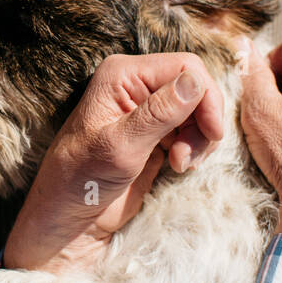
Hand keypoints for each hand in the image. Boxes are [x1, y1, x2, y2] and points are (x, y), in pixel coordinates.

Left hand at [3, 53, 223, 273]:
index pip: (186, 66)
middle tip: (189, 158)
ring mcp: (146, 108)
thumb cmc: (82, 180)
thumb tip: (195, 80)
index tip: (211, 134)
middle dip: (203, 121)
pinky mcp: (155, 132)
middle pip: (196, 86)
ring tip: (182, 165)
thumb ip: (159, 113)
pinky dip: (195, 145)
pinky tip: (180, 165)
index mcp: (122, 75)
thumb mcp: (121, 146)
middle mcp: (135, 84)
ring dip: (200, 137)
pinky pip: (191, 127)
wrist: (70, 216)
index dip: (206, 97)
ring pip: (198, 108)